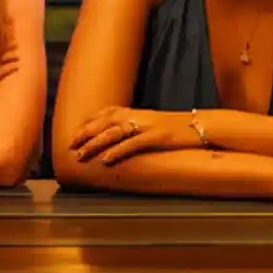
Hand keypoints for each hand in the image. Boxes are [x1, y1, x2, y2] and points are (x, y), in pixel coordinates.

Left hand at [70, 107, 200, 164]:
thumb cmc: (178, 128)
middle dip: (86, 132)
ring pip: (115, 132)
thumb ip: (136, 127)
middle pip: (106, 121)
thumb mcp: (153, 124)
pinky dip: (117, 151)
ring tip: (81, 155)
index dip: (89, 121)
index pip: (107, 112)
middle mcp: (139, 116)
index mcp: (137, 112)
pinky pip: (133, 144)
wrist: (202, 126)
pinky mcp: (157, 137)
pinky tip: (105, 160)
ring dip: (96, 143)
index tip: (76, 131)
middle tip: (70, 144)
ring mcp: (148, 126)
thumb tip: (119, 137)